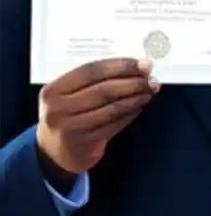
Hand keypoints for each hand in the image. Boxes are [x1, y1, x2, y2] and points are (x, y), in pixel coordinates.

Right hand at [36, 58, 158, 175]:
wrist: (54, 151)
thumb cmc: (67, 113)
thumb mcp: (67, 94)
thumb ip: (92, 79)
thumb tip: (136, 66)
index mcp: (53, 90)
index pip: (91, 71)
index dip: (120, 66)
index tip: (143, 64)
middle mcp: (58, 109)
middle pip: (104, 90)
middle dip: (133, 82)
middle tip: (152, 78)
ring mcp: (70, 128)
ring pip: (112, 108)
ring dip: (136, 98)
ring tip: (150, 91)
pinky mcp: (84, 143)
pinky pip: (114, 125)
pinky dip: (131, 114)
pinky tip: (140, 106)